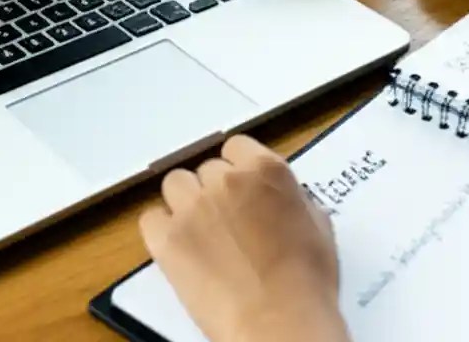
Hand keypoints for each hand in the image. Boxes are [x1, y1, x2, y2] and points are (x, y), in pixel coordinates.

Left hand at [139, 136, 349, 341]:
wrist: (280, 321)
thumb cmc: (306, 282)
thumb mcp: (318, 227)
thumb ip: (292, 199)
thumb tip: (278, 196)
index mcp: (265, 170)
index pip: (235, 146)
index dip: (237, 169)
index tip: (240, 190)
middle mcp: (225, 180)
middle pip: (206, 169)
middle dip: (214, 191)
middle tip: (225, 222)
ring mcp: (192, 207)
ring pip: (175, 184)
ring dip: (185, 203)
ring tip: (199, 233)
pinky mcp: (167, 238)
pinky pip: (150, 218)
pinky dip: (161, 230)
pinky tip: (177, 248)